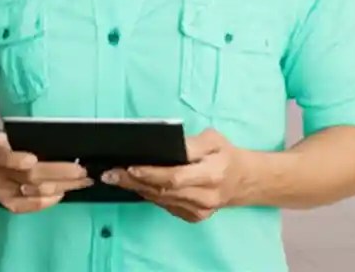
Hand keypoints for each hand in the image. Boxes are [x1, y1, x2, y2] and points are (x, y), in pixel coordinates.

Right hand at [0, 132, 92, 212]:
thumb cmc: (2, 148)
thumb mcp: (7, 138)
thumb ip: (25, 139)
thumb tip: (63, 140)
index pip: (3, 156)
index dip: (16, 159)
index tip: (31, 160)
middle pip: (29, 176)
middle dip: (59, 173)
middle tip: (82, 170)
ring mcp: (0, 189)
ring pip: (33, 191)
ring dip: (61, 186)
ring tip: (82, 182)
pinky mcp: (4, 202)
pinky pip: (24, 206)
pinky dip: (45, 202)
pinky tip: (61, 195)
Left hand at [103, 128, 250, 222]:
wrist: (243, 180)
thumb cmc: (226, 155)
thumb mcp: (214, 139)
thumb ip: (191, 143)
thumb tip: (165, 146)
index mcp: (213, 173)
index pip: (176, 176)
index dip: (152, 173)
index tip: (130, 167)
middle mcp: (206, 196)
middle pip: (164, 190)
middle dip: (134, 181)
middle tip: (111, 173)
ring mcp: (199, 210)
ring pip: (162, 199)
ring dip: (137, 188)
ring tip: (116, 177)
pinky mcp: (194, 216)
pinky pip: (166, 205)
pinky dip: (150, 195)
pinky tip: (136, 185)